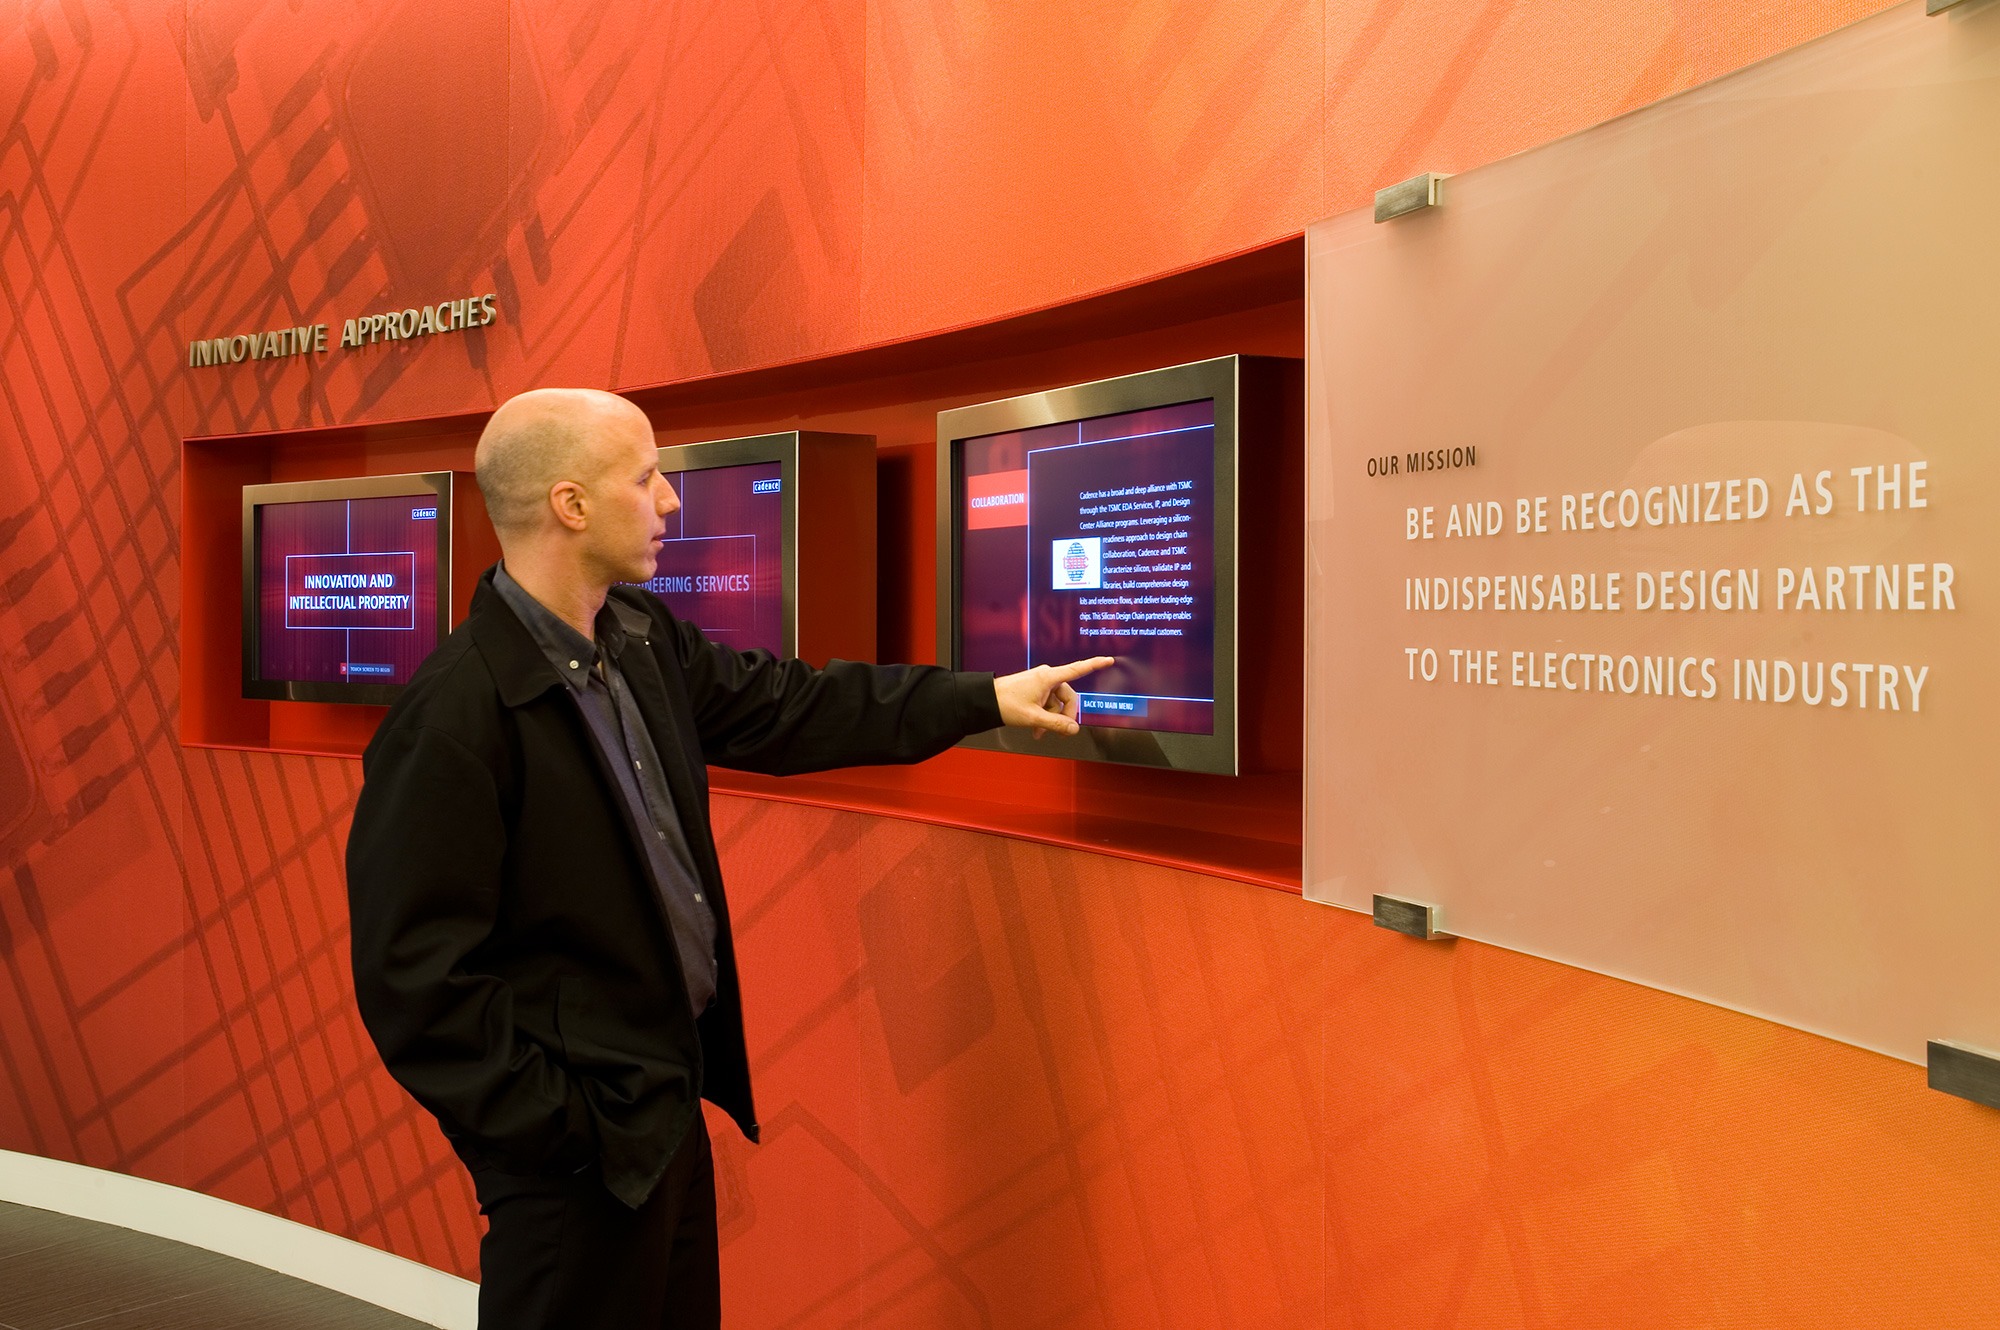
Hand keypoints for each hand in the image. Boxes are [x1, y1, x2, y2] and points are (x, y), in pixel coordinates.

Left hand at [992, 657, 1113, 738]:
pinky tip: (1037, 729)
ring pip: (1057, 703)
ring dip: (1052, 719)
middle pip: (1068, 697)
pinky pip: (1047, 703)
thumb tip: (1074, 729)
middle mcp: (1046, 677)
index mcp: (1048, 677)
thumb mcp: (1034, 718)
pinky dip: (1044, 716)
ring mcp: (1040, 683)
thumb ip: (1056, 724)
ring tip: (1040, 733)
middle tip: (1060, 732)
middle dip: (1065, 716)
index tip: (1109, 660)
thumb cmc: (1006, 703)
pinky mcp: (1035, 689)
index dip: (1095, 665)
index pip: (1078, 669)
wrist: (985, 700)